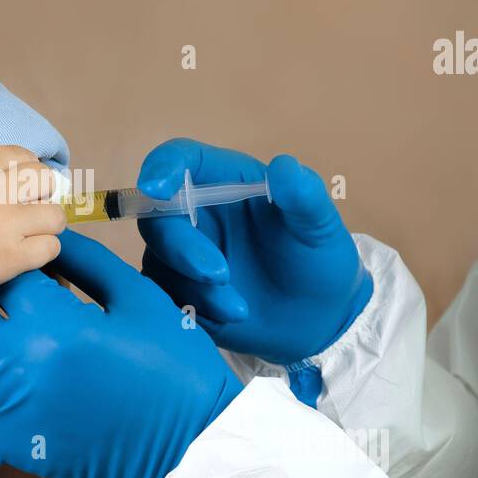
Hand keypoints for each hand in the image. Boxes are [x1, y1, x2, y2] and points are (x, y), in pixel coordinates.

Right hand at [0, 146, 65, 309]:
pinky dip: (42, 252)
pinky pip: (50, 248)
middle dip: (43, 195)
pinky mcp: (10, 257)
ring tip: (29, 238)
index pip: (22, 155)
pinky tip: (24, 257)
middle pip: (45, 180)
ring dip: (46, 227)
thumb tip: (2, 186)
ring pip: (55, 216)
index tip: (26, 188)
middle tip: (30, 213)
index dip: (29, 173)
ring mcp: (6, 223)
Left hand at [0, 230, 244, 477]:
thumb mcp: (136, 296)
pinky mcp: (9, 446)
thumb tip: (46, 240)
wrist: (192, 439)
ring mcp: (8, 411)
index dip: (9, 261)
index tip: (19, 261)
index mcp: (53, 324)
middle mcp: (18, 368)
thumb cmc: (173, 362)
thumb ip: (84, 261)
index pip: (2, 274)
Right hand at [137, 138, 371, 365]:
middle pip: (156, 216)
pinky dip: (191, 310)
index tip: (157, 188)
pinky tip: (227, 318)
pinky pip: (162, 298)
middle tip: (222, 276)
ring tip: (240, 310)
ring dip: (193, 289)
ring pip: (158, 263)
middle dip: (180, 248)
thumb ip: (304, 196)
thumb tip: (283, 166)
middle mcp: (194, 212)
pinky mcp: (178, 290)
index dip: (161, 166)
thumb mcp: (321, 227)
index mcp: (224, 181)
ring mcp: (181, 253)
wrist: (319, 319)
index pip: (180, 158)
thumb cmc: (319, 261)